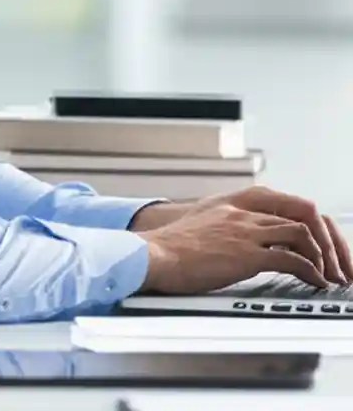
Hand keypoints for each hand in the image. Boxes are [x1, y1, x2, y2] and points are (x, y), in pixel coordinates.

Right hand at [137, 203, 329, 293]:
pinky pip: (293, 260)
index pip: (288, 202)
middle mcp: (243, 212)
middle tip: (335, 261)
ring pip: (303, 235)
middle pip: (303, 216)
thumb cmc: (168, 247)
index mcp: (233, 201)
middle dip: (327, 241)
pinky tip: (314, 282)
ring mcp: (245, 231)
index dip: (312, 223)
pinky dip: (311, 272)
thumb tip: (242, 241)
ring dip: (323, 257)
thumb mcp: (201, 223)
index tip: (321, 240)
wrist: (151, 256)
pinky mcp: (246, 255)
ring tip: (329, 274)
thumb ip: (226, 225)